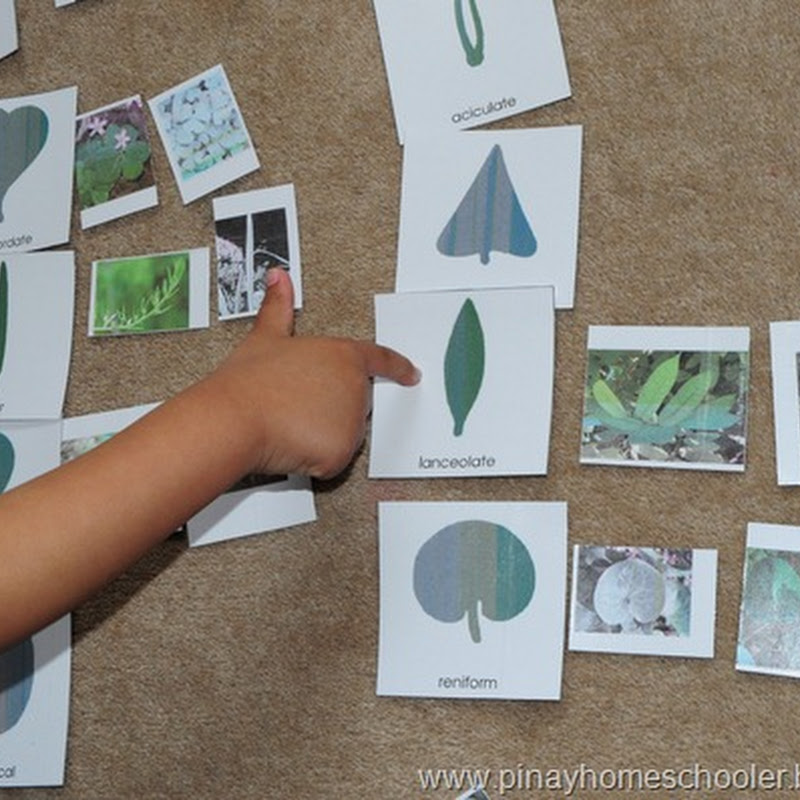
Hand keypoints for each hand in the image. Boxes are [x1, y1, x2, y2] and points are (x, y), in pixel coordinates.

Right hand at [207, 269, 419, 478]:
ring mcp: (351, 422)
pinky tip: (292, 444)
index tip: (412, 374)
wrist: (234, 417)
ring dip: (324, 434)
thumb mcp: (265, 336)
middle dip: (332, 407)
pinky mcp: (341, 452)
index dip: (398, 367)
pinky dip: (316, 459)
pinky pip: (333, 460)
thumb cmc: (247, 381)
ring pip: (345, 434)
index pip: (379, 360)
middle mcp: (355, 387)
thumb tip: (278, 277)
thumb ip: (278, 307)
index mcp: (343, 355)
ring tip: (289, 422)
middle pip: (357, 403)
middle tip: (295, 404)